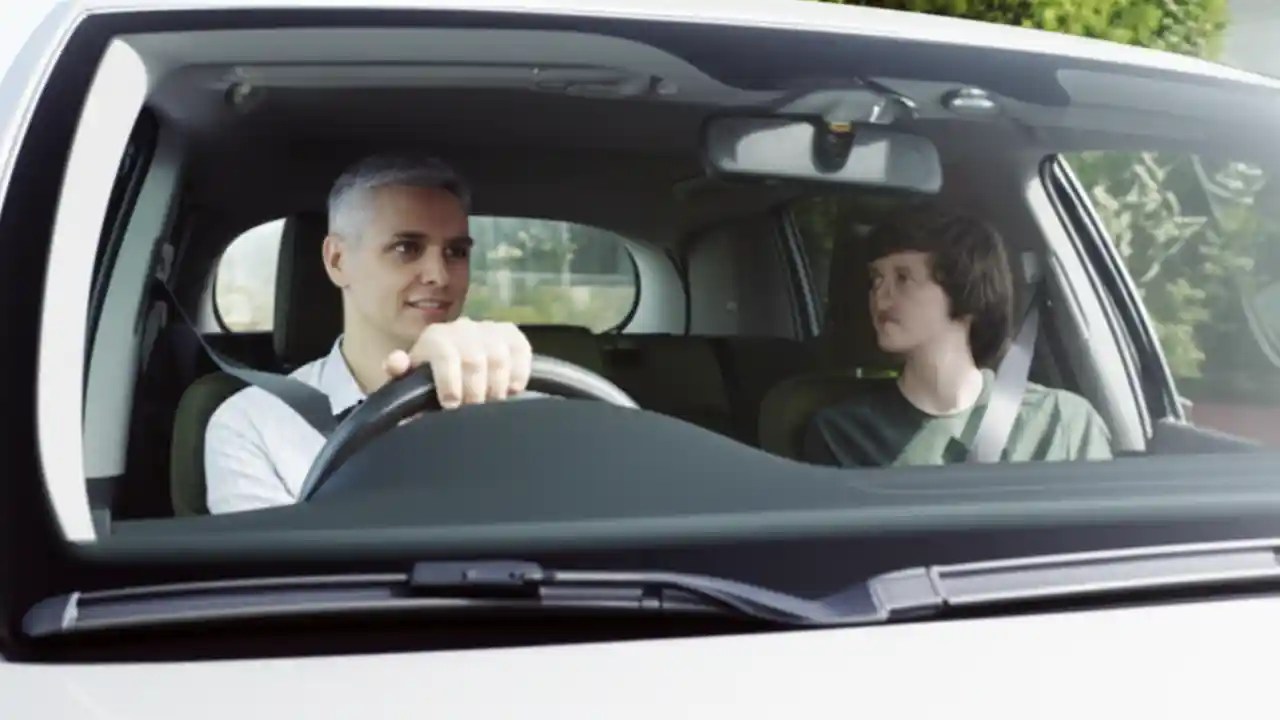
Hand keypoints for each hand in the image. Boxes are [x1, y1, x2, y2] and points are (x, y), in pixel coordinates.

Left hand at [382, 318, 531, 408]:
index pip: (446, 355)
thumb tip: (396, 363)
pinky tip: (511, 390)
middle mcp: (464, 327)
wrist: (454, 362)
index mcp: (436, 337)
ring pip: (500, 358)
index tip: (452, 405)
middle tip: (472, 411)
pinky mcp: (512, 335)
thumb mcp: (409, 377)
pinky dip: (519, 372)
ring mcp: (490, 329)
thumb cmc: (431, 376)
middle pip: (475, 360)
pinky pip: (521, 351)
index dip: (450, 382)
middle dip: (474, 391)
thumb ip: (399, 372)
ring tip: (490, 404)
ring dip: (496, 387)